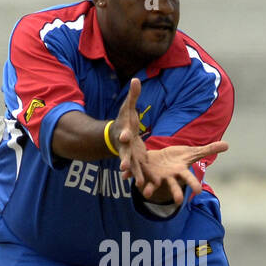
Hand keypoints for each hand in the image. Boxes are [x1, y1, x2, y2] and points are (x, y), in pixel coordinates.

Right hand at [114, 78, 148, 192]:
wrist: (119, 135)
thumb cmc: (124, 120)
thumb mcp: (128, 107)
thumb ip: (132, 96)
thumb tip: (136, 79)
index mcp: (124, 133)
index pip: (123, 133)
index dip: (123, 135)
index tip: (124, 136)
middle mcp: (125, 147)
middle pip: (124, 154)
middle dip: (124, 160)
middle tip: (123, 167)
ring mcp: (130, 156)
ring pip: (132, 167)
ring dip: (135, 174)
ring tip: (138, 183)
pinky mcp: (137, 162)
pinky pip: (140, 171)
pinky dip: (143, 178)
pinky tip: (146, 187)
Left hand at [122, 139, 228, 205]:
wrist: (159, 158)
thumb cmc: (177, 157)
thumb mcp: (192, 152)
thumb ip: (208, 150)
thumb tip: (228, 145)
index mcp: (179, 171)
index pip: (188, 178)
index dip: (193, 184)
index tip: (198, 191)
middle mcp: (168, 176)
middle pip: (172, 185)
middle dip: (175, 192)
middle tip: (179, 201)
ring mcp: (155, 175)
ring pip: (152, 184)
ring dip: (149, 188)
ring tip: (147, 193)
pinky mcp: (143, 171)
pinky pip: (136, 174)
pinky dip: (130, 175)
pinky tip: (125, 177)